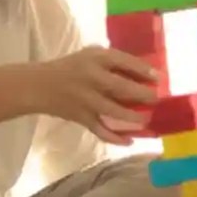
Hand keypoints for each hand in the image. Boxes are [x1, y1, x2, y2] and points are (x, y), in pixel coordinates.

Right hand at [30, 45, 158, 144]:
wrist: (39, 86)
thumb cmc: (69, 68)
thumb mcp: (89, 55)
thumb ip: (111, 61)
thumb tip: (142, 70)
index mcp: (94, 59)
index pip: (122, 60)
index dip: (142, 69)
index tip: (158, 77)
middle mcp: (91, 78)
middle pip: (121, 87)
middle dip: (142, 94)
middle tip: (156, 99)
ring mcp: (86, 100)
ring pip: (113, 111)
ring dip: (132, 117)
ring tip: (146, 121)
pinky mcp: (82, 117)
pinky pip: (101, 130)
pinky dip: (115, 138)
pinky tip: (129, 141)